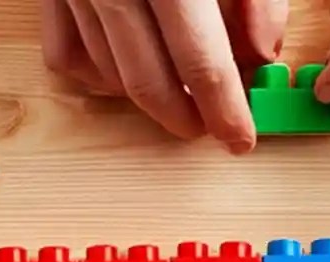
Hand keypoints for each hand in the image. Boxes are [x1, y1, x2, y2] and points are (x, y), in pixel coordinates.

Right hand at [41, 0, 288, 152]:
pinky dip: (99, 77)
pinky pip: (69, 58)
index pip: (202, 65)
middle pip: (149, 84)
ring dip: (149, 97)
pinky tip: (127, 71)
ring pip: (111, 76)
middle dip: (185, 118)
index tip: (239, 140)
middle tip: (210, 128)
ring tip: (180, 93)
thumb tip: (260, 54)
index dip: (225, 110)